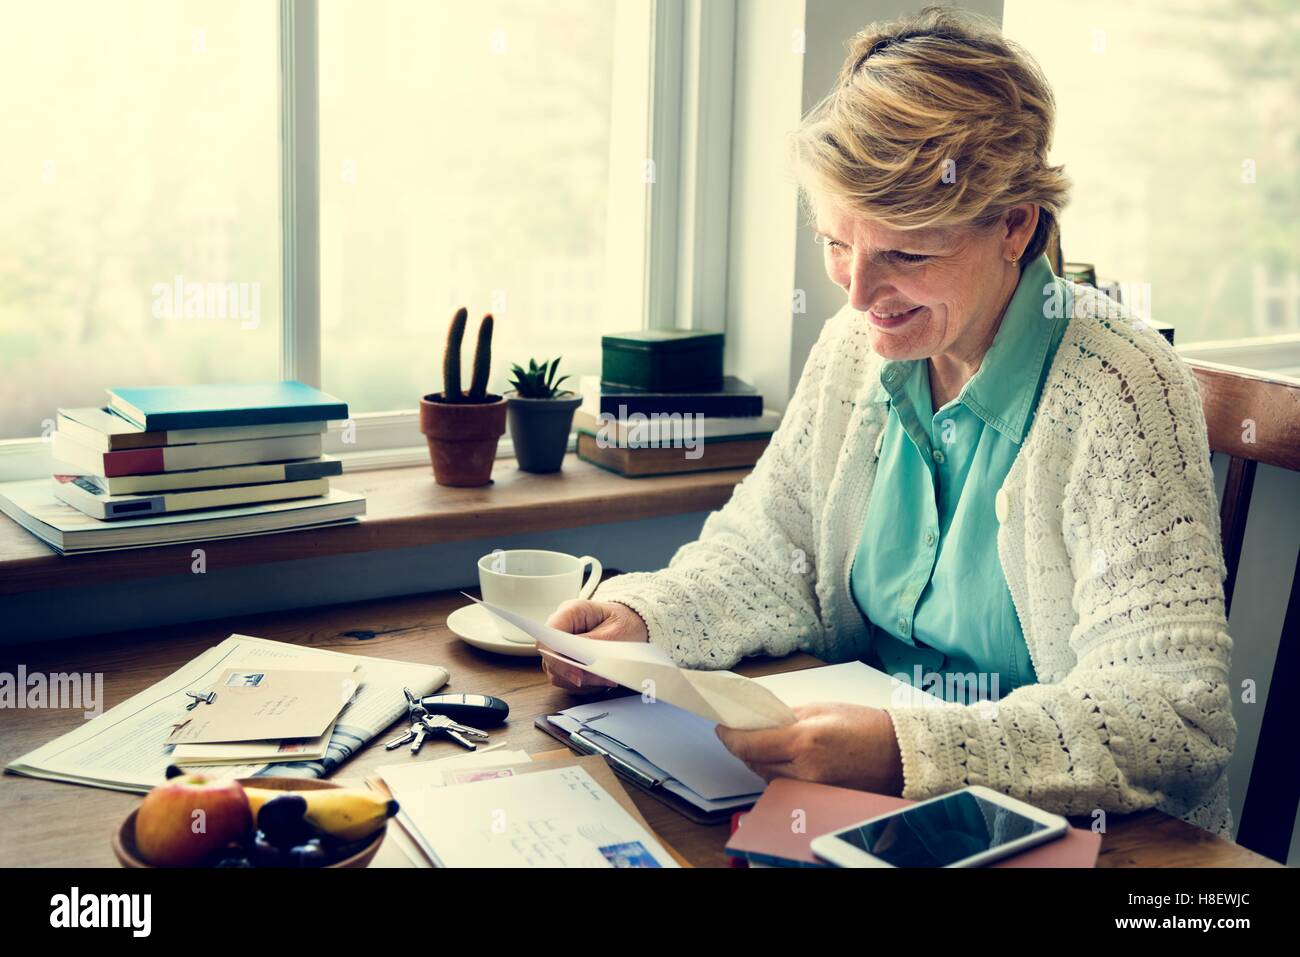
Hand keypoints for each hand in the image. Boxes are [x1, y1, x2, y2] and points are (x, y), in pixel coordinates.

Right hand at [540, 600, 648, 694]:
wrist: (634, 623)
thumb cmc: (627, 623)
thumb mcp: (616, 634)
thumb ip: (593, 647)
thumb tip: (575, 664)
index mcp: (571, 612)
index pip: (547, 639)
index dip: (556, 660)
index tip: (577, 676)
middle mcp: (562, 626)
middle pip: (550, 659)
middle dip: (574, 674)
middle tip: (602, 679)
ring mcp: (562, 642)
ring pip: (557, 672)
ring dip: (581, 681)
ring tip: (606, 678)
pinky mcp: (567, 656)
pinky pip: (567, 676)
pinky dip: (585, 682)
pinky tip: (601, 678)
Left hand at [715, 703, 904, 795]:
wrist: (898, 754)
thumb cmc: (865, 726)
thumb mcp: (821, 710)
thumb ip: (784, 717)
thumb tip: (756, 721)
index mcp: (805, 740)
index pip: (750, 744)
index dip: (729, 736)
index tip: (722, 727)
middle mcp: (806, 770)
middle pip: (755, 762)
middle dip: (743, 746)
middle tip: (739, 730)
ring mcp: (812, 789)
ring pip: (767, 777)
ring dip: (761, 760)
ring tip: (767, 742)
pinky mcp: (817, 800)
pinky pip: (785, 786)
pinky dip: (778, 772)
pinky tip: (784, 758)